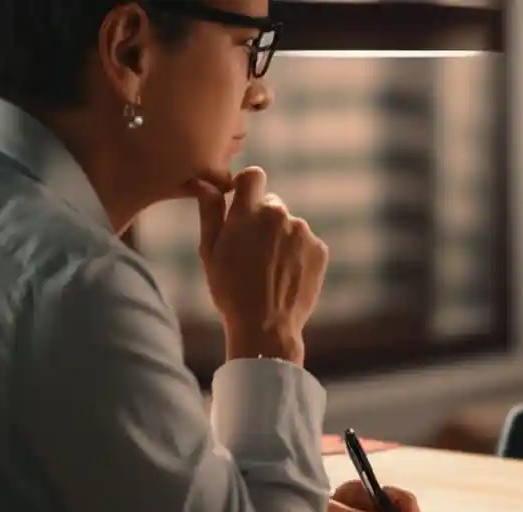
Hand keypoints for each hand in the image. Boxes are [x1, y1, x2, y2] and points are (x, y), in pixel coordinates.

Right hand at [191, 167, 328, 364]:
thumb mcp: (209, 250)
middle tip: (252, 252)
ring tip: (269, 270)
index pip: (253, 175)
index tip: (242, 200)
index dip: (247, 185)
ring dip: (281, 239)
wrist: (266, 325)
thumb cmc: (230, 289)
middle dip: (262, 220)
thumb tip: (203, 183)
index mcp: (248, 212)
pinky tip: (285, 276)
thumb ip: (209, 212)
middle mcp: (279, 215)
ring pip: (290, 226)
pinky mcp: (319, 249)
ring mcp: (302, 232)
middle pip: (272, 204)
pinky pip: (307, 243)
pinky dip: (298, 254)